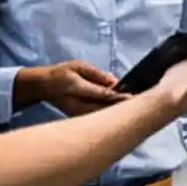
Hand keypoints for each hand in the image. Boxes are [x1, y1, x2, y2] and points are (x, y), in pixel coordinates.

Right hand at [14, 60, 128, 115]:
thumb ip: (97, 74)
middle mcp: (79, 106)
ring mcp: (79, 116)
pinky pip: (99, 119)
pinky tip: (124, 110)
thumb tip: (115, 81)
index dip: (118, 97)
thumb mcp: (79, 66)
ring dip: (119, 114)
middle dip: (122, 108)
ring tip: (136, 108)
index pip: (102, 95)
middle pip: (105, 110)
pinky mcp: (81, 119)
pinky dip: (111, 115)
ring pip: (103, 117)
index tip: (133, 97)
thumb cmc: (63, 73)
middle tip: (141, 104)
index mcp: (77, 88)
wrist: (45, 87)